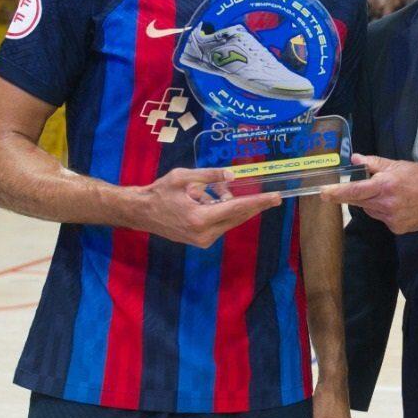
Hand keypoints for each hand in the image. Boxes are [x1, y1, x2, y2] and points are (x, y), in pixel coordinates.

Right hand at [127, 168, 281, 247]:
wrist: (141, 213)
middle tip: (273, 197)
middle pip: (237, 217)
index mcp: (200, 218)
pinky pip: (221, 224)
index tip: (275, 198)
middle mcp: (205, 234)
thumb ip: (209, 176)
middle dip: (253, 205)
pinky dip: (222, 211)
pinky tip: (207, 199)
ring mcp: (203, 240)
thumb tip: (232, 176)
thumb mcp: (182, 177)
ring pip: (230, 220)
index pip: (236, 208)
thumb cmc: (159, 193)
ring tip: (206, 192)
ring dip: (231, 205)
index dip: (258, 202)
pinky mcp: (201, 241)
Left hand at [321, 155, 417, 233]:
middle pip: (359, 201)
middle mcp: (385, 204)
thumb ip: (375, 163)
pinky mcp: (396, 228)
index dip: (337, 193)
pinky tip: (398, 204)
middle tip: (367, 186)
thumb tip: (355, 159)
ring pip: (369, 210)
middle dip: (356, 194)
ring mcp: (390, 218)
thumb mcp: (399, 165)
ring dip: (372, 201)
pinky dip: (383, 211)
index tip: (323, 193)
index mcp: (385, 185)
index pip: (354, 190)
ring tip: (390, 193)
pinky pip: (381, 218)